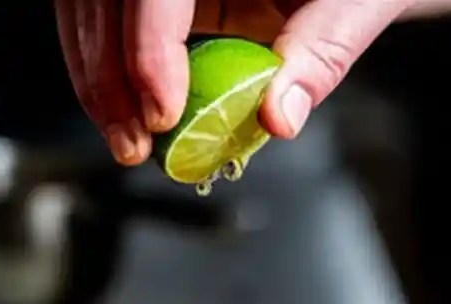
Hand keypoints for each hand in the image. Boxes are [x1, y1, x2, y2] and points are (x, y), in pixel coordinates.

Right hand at [53, 0, 415, 164]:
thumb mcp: (362, 5)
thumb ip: (321, 54)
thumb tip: (280, 116)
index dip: (147, 47)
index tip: (163, 112)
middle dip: (107, 74)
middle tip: (134, 142)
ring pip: (89, 7)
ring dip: (95, 78)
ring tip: (125, 141)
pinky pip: (104, 18)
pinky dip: (103, 68)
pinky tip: (124, 116)